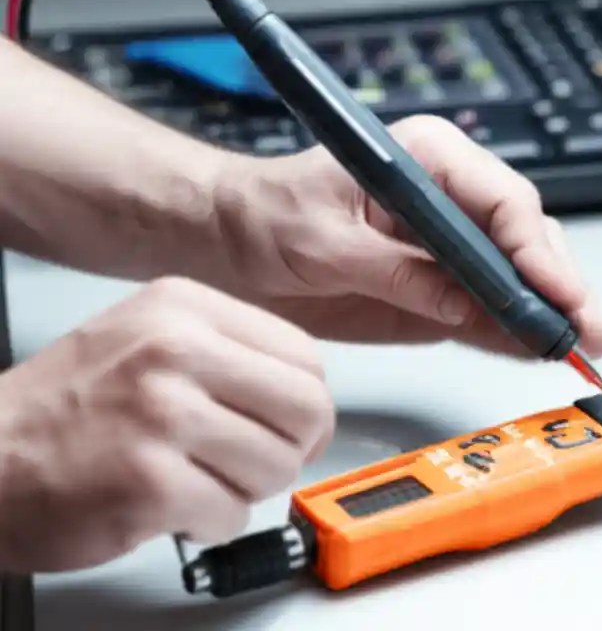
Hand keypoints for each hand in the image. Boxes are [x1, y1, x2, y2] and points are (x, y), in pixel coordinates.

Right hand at [0, 277, 332, 572]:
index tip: (286, 426)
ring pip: (277, 466)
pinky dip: (208, 523)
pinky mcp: (151, 482)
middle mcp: (176, 351)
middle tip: (249, 461)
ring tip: (193, 478)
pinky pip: (232, 514)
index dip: (306, 405)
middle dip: (289, 449)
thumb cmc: (64, 409)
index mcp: (184, 309)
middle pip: (306, 411)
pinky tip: (169, 506)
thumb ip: (229, 354)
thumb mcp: (148, 339)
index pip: (306, 358)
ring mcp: (163, 416)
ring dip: (243, 489)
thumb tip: (308, 393)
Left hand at [209, 116, 601, 356]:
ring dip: (551, 313)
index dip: (535, 248)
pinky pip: (487, 312)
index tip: (556, 291)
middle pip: (527, 238)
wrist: (228, 244)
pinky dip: (515, 334)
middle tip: (585, 327)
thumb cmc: (265, 215)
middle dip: (560, 284)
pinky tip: (541, 351)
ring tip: (583, 346)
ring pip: (519, 277)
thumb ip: (394, 271)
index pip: (503, 200)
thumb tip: (461, 301)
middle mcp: (450, 198)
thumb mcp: (322, 241)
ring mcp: (449, 247)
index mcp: (429, 159)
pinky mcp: (439, 289)